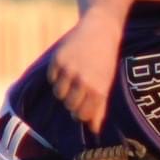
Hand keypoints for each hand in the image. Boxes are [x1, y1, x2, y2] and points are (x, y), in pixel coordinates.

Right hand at [46, 11, 124, 125]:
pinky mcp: (58, 59)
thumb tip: (94, 130)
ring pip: (58, 93)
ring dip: (64, 89)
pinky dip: (56, 76)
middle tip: (78, 90)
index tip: (83, 105)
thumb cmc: (106, 60)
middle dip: (72, 101)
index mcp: (98, 89)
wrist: (100, 29)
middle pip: (69, 105)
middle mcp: (83, 81)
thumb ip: (100, 108)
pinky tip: (67, 66)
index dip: (81, 113)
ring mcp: (69, 70)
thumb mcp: (107, 83)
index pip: (81, 115)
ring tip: (73, 77)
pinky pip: (51, 78)